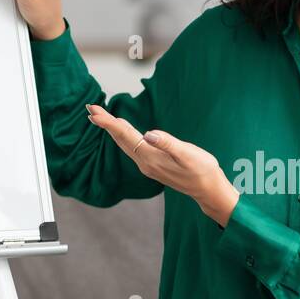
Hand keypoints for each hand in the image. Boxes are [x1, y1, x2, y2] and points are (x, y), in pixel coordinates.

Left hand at [86, 103, 239, 225]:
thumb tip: (148, 133)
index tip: (94, 112)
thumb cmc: (202, 170)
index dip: (109, 123)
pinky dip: (123, 136)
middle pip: (120, 139)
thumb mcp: (188, 154)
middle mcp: (145, 163)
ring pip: (125, 144)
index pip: (125, 136)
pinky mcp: (153, 166)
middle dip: (105, 123)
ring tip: (101, 118)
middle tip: (91, 108)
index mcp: (151, 157)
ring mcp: (148, 165)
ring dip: (112, 130)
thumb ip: (168, 143)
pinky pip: (132, 148)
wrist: (208, 190)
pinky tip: (122, 131)